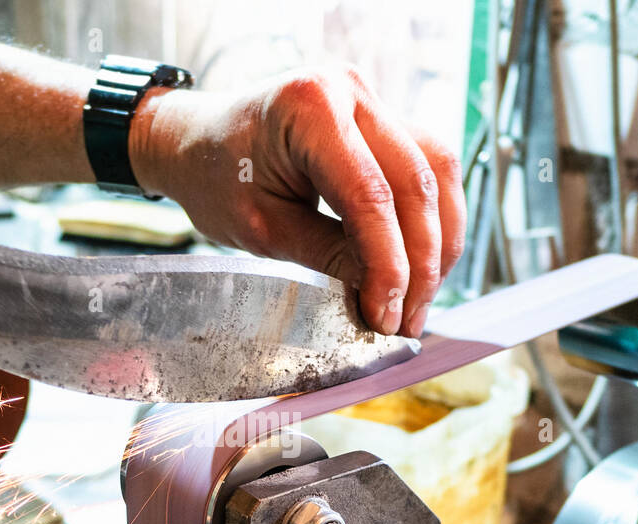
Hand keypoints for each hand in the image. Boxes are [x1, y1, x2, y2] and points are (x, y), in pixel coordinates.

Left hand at [131, 66, 465, 336]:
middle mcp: (349, 89)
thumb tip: (385, 299)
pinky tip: (422, 265)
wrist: (199, 142)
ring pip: (437, 172)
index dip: (389, 265)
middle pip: (417, 182)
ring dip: (439, 242)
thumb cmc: (216, 178)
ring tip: (420, 301)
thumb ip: (328, 259)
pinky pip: (428, 166)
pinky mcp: (383, 117)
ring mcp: (371, 98)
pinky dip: (432, 220)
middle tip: (408, 321)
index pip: (370, 197)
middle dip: (422, 262)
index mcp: (308, 107)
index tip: (388, 317)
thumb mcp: (263, 230)